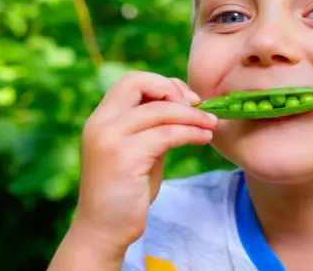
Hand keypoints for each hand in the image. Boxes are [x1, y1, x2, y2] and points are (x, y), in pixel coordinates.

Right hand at [49, 72, 216, 268]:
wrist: (104, 231)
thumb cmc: (125, 192)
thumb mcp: (140, 150)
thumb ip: (154, 126)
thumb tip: (186, 105)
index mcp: (102, 118)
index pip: (132, 81)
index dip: (163, 83)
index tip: (187, 100)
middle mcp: (100, 123)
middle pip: (138, 82)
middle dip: (174, 89)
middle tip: (199, 107)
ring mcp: (109, 138)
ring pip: (159, 109)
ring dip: (193, 115)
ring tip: (212, 124)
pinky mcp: (123, 157)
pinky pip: (166, 134)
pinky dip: (191, 132)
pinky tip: (204, 137)